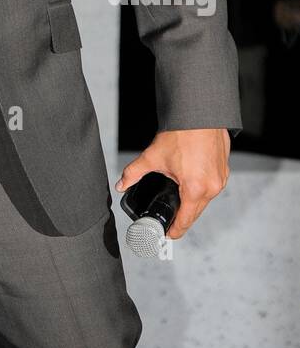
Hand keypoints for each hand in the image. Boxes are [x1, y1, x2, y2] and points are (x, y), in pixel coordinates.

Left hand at [115, 128, 229, 239]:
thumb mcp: (153, 156)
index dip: (175, 230)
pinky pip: (212, 186)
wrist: (200, 113)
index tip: (168, 234)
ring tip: (179, 200)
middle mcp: (212, 187)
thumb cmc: (181, 133)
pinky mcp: (224, 169)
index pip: (185, 220)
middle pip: (196, 211)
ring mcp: (221, 178)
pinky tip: (191, 182)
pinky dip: (202, 187)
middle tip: (170, 220)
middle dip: (182, 216)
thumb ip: (134, 173)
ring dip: (193, 201)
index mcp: (195, 189)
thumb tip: (122, 184)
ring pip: (205, 199)